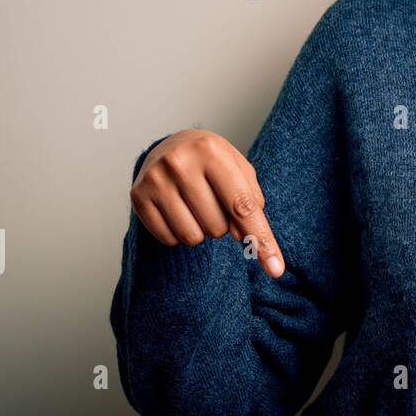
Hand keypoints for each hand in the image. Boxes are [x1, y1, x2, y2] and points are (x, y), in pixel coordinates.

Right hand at [129, 129, 285, 277]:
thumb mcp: (240, 171)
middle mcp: (180, 162)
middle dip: (223, 224)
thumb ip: (250, 202)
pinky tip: (177, 211)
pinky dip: (179, 233)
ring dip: (201, 231)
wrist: (171, 145)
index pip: (242, 205)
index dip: (261, 238)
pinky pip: (168, 239)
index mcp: (212, 150)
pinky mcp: (138, 197)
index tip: (276, 269)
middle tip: (213, 202)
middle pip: (217, 227)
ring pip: (192, 237)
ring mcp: (155, 179)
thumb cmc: (214, 162)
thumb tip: (245, 237)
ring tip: (196, 206)